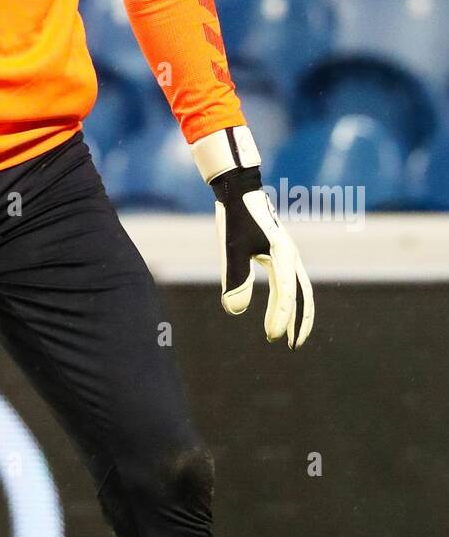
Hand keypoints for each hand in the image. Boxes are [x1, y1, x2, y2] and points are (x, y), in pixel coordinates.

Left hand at [211, 167, 313, 347]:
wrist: (238, 191)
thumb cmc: (235, 217)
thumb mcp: (232, 247)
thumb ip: (235, 278)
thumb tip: (235, 310)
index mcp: (283, 254)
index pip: (286, 293)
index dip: (280, 316)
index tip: (272, 337)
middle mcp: (290, 256)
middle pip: (302, 295)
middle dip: (299, 322)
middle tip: (292, 345)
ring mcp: (287, 255)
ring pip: (298, 290)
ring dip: (295, 313)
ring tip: (289, 336)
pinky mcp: (279, 254)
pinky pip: (288, 282)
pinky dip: (287, 299)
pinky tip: (279, 309)